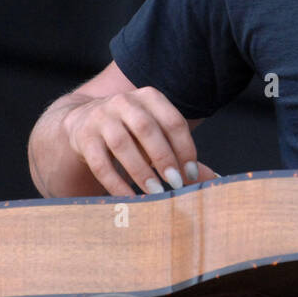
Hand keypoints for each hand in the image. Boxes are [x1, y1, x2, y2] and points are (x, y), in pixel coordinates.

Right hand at [60, 87, 215, 196]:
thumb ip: (181, 154)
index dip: (185, 148)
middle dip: (163, 157)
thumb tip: (215, 180)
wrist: (82, 120)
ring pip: (122, 144)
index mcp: (149, 98)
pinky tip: (128, 198)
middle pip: (147, 128)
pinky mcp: (83, 137)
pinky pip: (100, 162)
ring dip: (140, 171)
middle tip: (175, 184)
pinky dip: (115, 183)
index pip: (173, 121)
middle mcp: (124, 102)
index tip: (191, 175)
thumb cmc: (131, 131)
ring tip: (155, 194)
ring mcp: (101, 118)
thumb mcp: (156, 135)